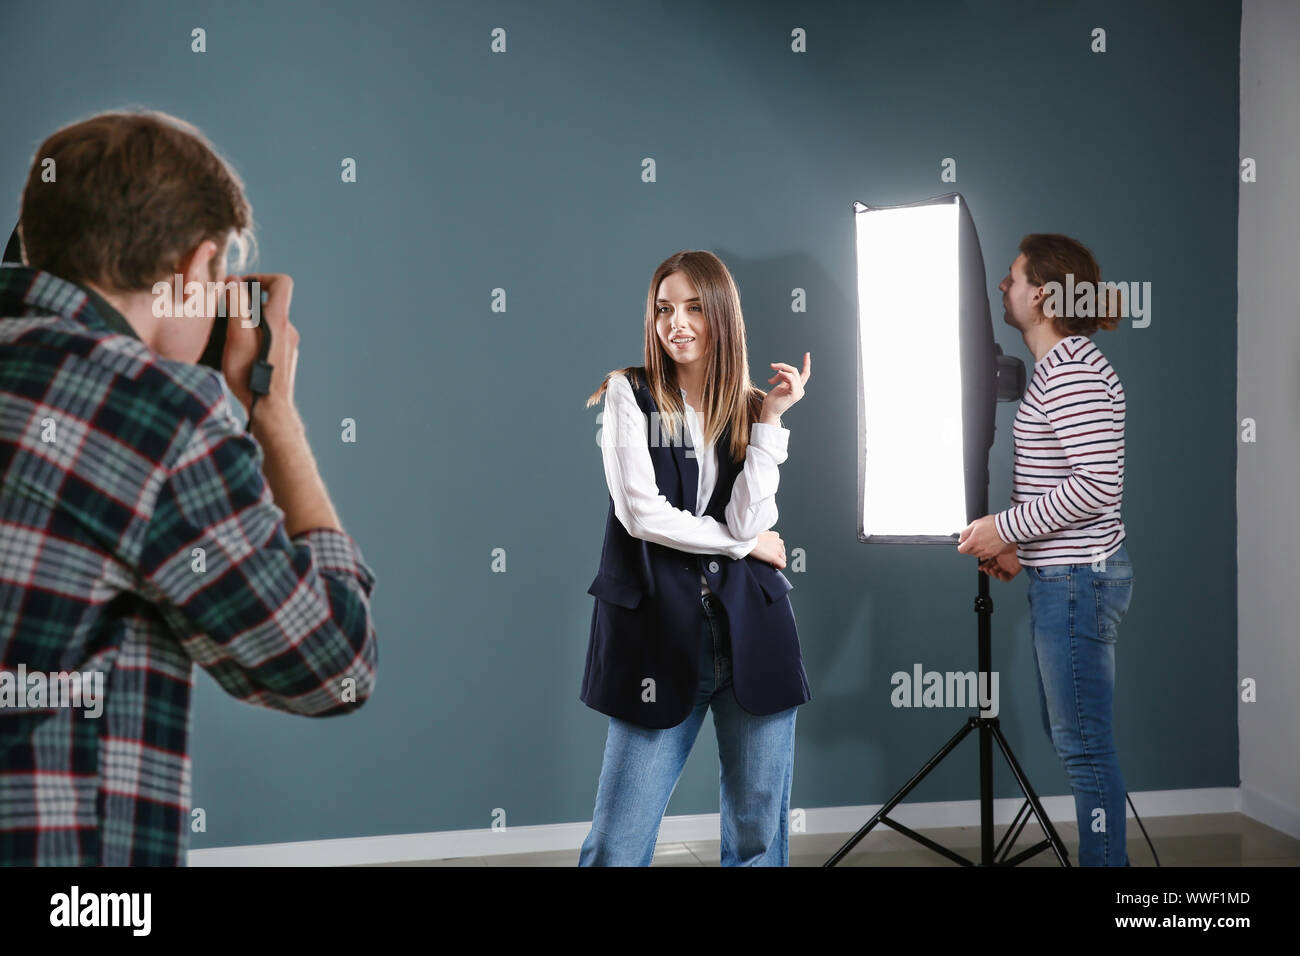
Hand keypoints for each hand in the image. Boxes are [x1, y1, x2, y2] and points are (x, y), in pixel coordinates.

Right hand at [220, 273, 299, 419]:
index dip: (261, 278)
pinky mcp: (284, 360)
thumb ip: (237, 304)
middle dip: (247, 302)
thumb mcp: (237, 334)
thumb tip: (234, 281)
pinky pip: (270, 340)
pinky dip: (255, 339)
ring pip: (268, 323)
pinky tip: (241, 353)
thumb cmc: (250, 372)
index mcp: (278, 319)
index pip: (281, 283)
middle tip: (226, 312)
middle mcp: (288, 330)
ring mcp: (288, 346)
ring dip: (249, 322)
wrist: (268, 409)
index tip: (241, 288)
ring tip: (230, 335)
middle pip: (271, 303)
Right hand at [748, 529, 786, 568]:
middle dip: (777, 555)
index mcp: (774, 535)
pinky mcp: (775, 557)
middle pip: (783, 551)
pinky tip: (773, 565)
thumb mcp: (760, 532)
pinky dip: (778, 566)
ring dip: (778, 560)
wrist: (747, 541)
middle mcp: (778, 542)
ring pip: (783, 558)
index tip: (771, 551)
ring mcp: (778, 550)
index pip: (780, 544)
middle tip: (769, 557)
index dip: (775, 549)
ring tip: (770, 562)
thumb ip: (765, 533)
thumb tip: (764, 534)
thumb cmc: (750, 537)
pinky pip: (782, 565)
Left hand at [760, 352, 809, 423]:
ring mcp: (799, 392)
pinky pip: (790, 378)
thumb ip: (784, 379)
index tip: (807, 354)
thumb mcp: (779, 386)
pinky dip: (782, 376)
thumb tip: (782, 370)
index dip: (806, 363)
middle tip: (772, 366)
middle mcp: (800, 390)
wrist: (769, 412)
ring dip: (780, 372)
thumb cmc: (772, 401)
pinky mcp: (794, 394)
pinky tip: (773, 381)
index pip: (805, 374)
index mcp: (798, 388)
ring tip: (771, 380)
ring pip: (792, 372)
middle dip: (783, 366)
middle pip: (795, 371)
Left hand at [957, 515, 1015, 560]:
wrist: (1006, 527)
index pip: (961, 550)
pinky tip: (986, 545)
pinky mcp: (993, 553)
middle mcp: (979, 548)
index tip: (963, 543)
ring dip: (976, 550)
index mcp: (973, 541)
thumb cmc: (992, 523)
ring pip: (976, 555)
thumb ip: (965, 532)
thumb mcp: (975, 524)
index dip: (961, 546)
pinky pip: (985, 556)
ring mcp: (986, 552)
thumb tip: (960, 539)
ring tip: (981, 541)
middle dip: (969, 547)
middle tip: (973, 540)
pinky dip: (983, 552)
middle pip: (969, 552)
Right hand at [979, 551, 1020, 581]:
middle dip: (988, 571)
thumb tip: (981, 558)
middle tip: (985, 569)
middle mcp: (1002, 564)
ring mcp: (1007, 569)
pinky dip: (1003, 577)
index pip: (989, 565)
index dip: (984, 567)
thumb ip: (989, 554)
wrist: (1020, 548)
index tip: (980, 568)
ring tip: (991, 570)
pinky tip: (1000, 574)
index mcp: (998, 559)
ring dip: (993, 574)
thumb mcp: (997, 550)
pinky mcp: (1013, 573)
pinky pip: (1007, 578)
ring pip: (998, 575)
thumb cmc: (1010, 546)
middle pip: (993, 571)